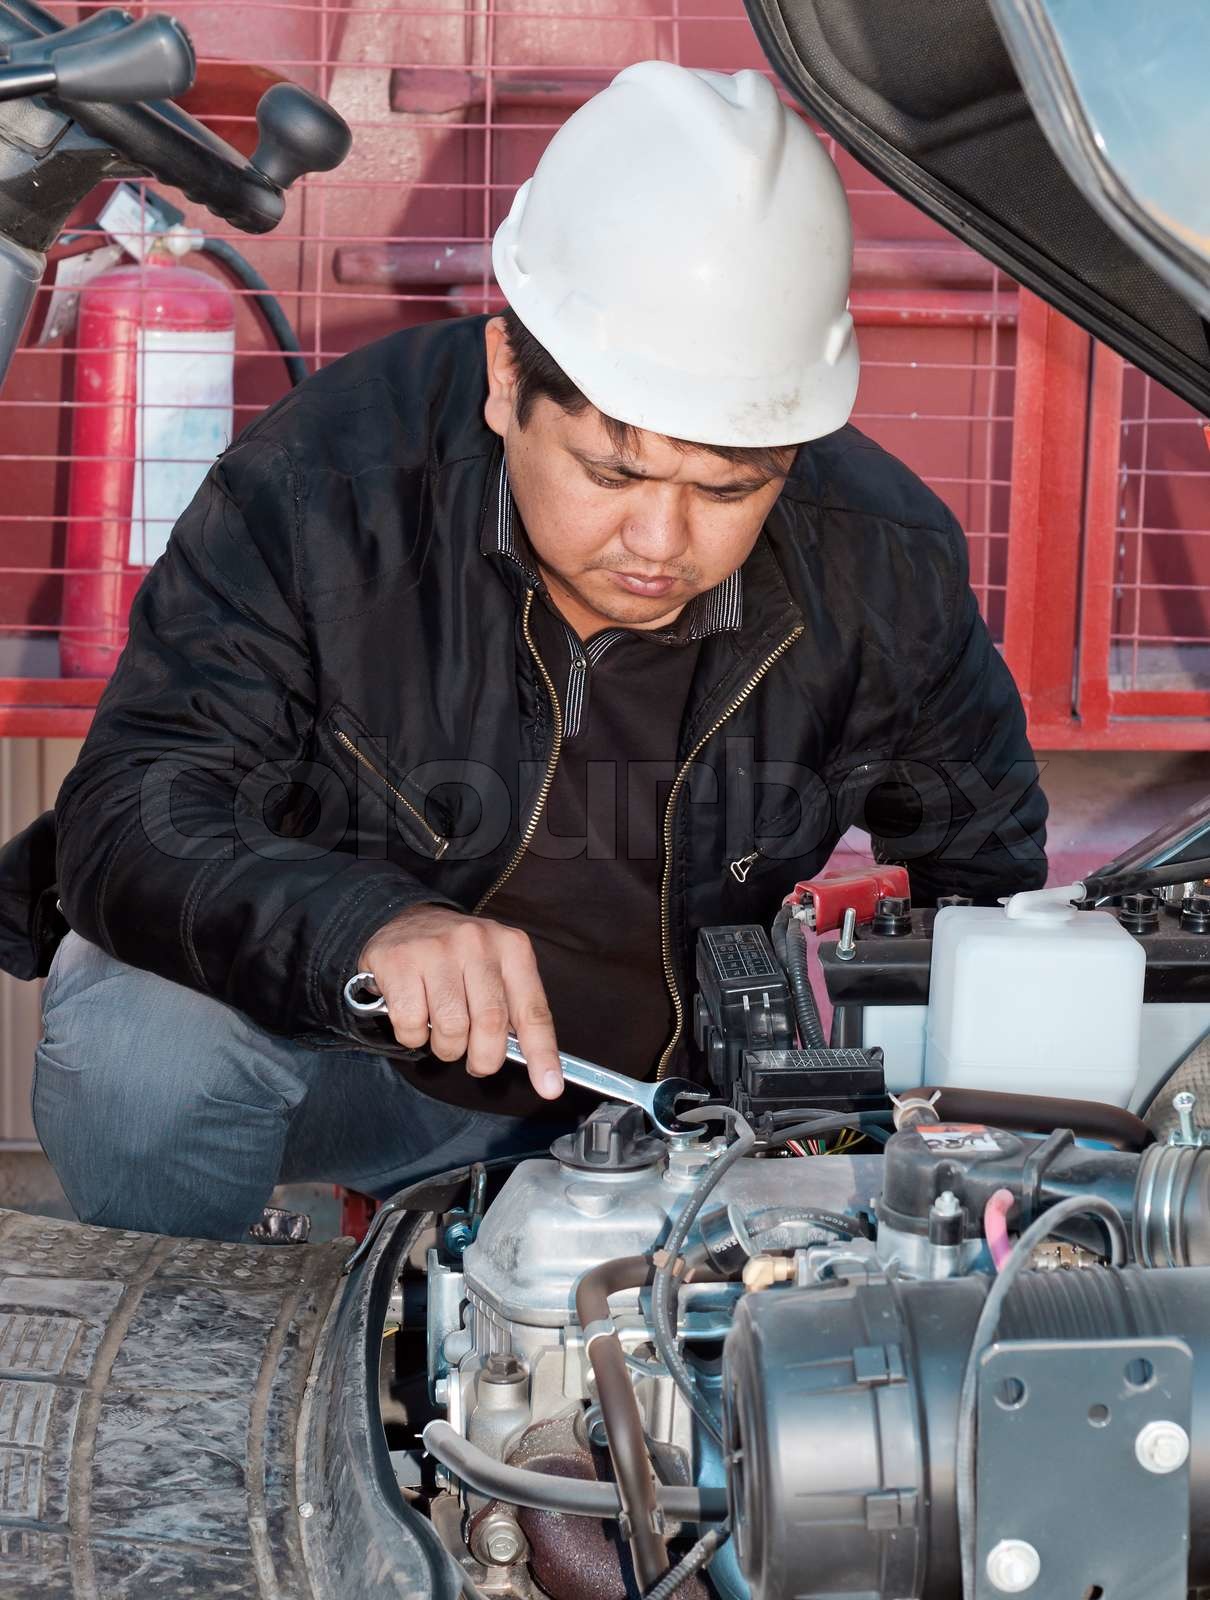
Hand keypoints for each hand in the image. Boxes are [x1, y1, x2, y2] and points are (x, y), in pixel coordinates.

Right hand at [358, 905, 563, 1098]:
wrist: (405, 920)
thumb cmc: (456, 957)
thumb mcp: (496, 970)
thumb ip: (513, 1008)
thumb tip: (535, 1064)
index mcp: (511, 948)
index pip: (533, 1011)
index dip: (542, 1054)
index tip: (549, 1087)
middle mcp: (477, 943)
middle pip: (491, 1025)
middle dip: (484, 1059)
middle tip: (477, 1063)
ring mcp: (437, 950)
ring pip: (451, 1029)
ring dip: (446, 1047)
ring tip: (441, 1032)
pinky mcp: (401, 961)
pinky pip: (412, 1025)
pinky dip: (412, 1036)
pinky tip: (415, 1017)